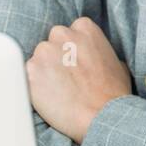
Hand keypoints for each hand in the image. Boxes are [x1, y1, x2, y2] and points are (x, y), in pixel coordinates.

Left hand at [26, 16, 131, 144]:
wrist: (101, 117)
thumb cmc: (113, 95)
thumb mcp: (117, 64)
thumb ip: (99, 52)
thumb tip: (94, 57)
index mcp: (84, 28)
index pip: (69, 32)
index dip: (71, 51)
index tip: (75, 65)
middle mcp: (62, 34)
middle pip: (51, 42)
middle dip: (56, 58)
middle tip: (66, 80)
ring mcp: (44, 51)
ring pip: (38, 59)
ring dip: (44, 72)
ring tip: (59, 92)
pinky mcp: (30, 70)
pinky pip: (28, 75)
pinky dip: (35, 86)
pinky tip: (49, 98)